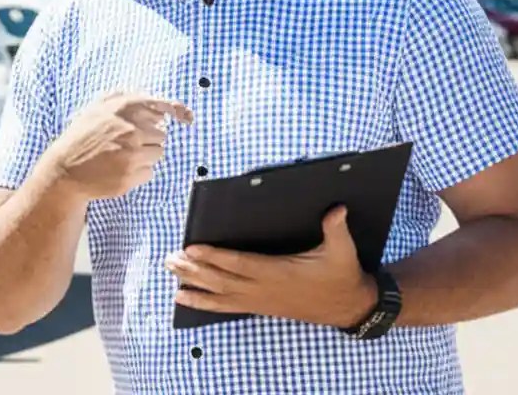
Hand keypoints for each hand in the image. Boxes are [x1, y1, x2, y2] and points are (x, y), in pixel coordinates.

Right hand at [43, 92, 193, 200]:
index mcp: (124, 108)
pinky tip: (119, 169)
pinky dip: (138, 173)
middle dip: (147, 139)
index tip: (187, 118)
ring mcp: (132, 153)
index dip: (178, 111)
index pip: (163, 106)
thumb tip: (150, 99)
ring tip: (120, 157)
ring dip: (144, 156)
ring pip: (157, 154)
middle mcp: (132, 129)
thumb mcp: (96, 108)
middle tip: (125, 144)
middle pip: (161, 135)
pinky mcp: (132, 175)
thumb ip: (122, 97)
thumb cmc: (81, 137)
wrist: (64, 170)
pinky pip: (149, 172)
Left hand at [165, 206, 377, 328]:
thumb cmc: (341, 276)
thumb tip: (337, 209)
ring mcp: (259, 300)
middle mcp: (263, 288)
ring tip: (171, 272)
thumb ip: (336, 229)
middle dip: (194, 268)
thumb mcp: (342, 251)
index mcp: (278, 273)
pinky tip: (183, 298)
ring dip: (193, 283)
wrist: (348, 308)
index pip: (240, 263)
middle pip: (221, 279)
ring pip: (219, 293)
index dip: (215, 256)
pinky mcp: (259, 307)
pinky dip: (203, 302)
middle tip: (170, 259)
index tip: (192, 248)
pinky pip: (226, 307)